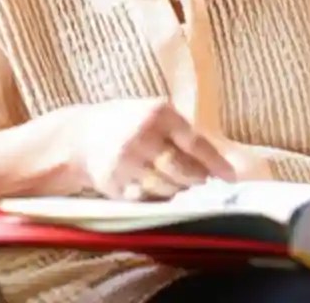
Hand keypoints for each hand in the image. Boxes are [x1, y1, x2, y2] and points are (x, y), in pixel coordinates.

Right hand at [76, 98, 236, 199]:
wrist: (79, 135)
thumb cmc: (127, 122)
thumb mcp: (154, 112)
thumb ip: (181, 131)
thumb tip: (216, 161)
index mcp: (158, 114)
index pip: (195, 144)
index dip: (216, 164)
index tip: (230, 178)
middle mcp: (142, 136)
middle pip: (182, 170)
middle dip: (198, 181)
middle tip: (205, 185)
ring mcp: (126, 161)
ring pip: (166, 187)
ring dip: (178, 191)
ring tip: (182, 187)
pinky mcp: (114, 183)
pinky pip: (145, 198)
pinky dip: (157, 198)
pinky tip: (159, 192)